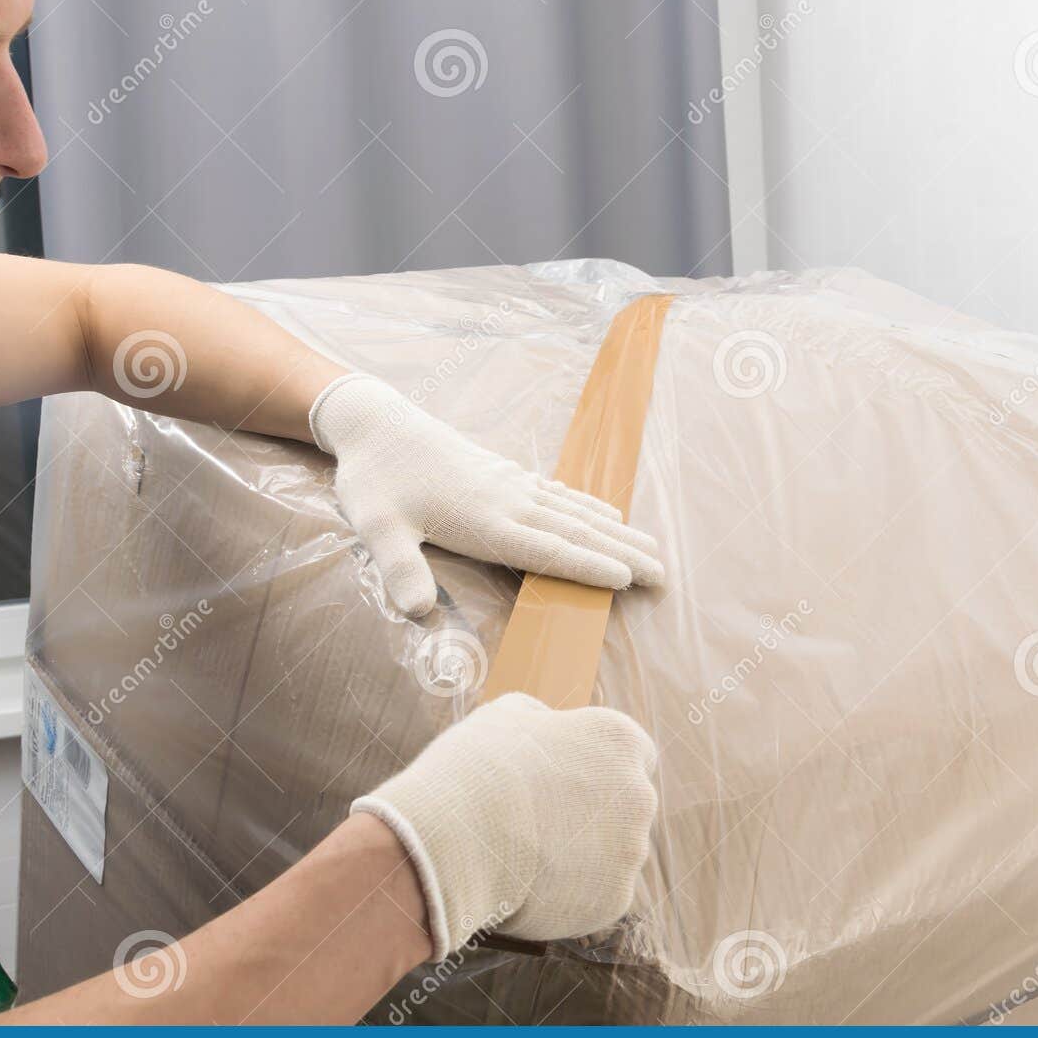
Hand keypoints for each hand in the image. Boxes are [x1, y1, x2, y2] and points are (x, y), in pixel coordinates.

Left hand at [309, 374, 663, 615]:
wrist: (376, 424)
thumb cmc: (375, 480)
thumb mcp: (376, 528)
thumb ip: (399, 569)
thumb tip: (417, 614)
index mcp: (486, 521)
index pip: (548, 549)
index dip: (588, 566)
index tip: (628, 581)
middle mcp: (510, 501)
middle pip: (577, 532)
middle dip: (622, 554)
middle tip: (663, 576)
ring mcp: (512, 485)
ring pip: (575, 512)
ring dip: (617, 533)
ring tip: (653, 550)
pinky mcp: (506, 475)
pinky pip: (560, 494)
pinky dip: (590, 506)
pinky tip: (608, 514)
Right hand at [350, 692, 658, 959]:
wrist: (457, 839)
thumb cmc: (474, 769)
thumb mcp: (504, 717)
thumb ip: (540, 720)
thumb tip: (546, 729)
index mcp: (620, 742)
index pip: (634, 754)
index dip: (599, 768)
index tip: (569, 780)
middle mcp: (639, 795)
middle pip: (626, 808)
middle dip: (594, 816)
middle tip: (541, 825)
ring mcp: (630, 852)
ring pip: (612, 856)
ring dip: (582, 857)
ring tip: (525, 858)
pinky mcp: (613, 901)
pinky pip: (595, 897)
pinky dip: (569, 896)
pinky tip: (529, 889)